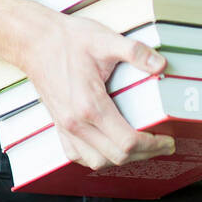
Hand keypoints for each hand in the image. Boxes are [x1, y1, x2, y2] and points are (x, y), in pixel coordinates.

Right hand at [18, 8, 174, 172]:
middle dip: (144, 154)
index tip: (166, 140)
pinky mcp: (59, 125)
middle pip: (116, 156)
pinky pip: (77, 155)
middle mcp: (76, 122)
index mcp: (90, 105)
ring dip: (121, 159)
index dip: (152, 145)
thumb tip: (160, 64)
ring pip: (96, 162)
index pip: (127, 141)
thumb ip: (135, 52)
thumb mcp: (105, 40)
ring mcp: (65, 126)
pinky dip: (96, 157)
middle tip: (160, 144)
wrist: (34, 41)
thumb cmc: (67, 41)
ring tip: (138, 147)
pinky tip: (108, 146)